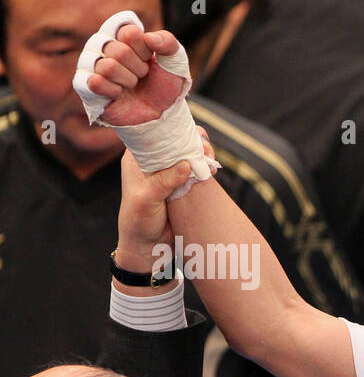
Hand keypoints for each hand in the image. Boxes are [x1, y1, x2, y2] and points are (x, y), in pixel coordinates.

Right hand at [83, 24, 185, 126]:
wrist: (161, 114)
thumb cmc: (164, 85)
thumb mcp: (175, 62)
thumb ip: (167, 43)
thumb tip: (148, 37)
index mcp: (122, 34)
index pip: (128, 31)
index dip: (144, 49)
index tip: (149, 57)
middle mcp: (103, 45)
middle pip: (118, 50)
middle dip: (138, 68)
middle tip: (142, 75)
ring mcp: (92, 64)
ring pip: (107, 67)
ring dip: (128, 80)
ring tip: (131, 85)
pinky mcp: (85, 85)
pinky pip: (95, 82)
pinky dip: (114, 91)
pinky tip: (119, 94)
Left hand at [115, 125, 212, 270]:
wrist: (149, 247)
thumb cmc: (138, 222)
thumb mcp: (147, 200)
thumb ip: (164, 181)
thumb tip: (186, 164)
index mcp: (138, 159)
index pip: (154, 134)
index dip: (171, 129)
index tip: (187, 132)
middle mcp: (154, 163)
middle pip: (176, 142)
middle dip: (192, 141)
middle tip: (204, 147)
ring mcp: (170, 174)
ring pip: (189, 156)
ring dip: (202, 155)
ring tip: (210, 159)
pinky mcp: (184, 186)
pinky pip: (197, 172)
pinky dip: (206, 169)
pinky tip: (212, 170)